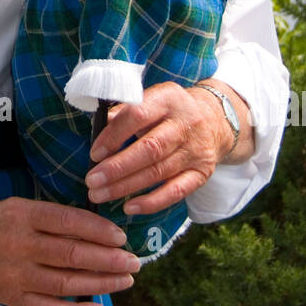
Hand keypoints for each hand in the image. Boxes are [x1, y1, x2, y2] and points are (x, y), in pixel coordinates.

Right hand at [0, 196, 140, 305]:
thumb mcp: (16, 207)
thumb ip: (49, 220)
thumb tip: (92, 232)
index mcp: (23, 215)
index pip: (70, 222)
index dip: (99, 230)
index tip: (120, 237)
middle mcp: (20, 244)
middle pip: (73, 254)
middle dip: (109, 259)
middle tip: (133, 262)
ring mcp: (14, 274)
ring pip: (66, 282)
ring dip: (100, 283)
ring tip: (124, 281)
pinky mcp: (10, 296)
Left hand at [83, 80, 252, 216]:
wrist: (213, 120)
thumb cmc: (168, 112)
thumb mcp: (150, 100)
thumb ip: (123, 114)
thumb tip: (97, 134)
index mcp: (168, 98)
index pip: (138, 115)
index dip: (114, 136)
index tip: (94, 154)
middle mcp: (185, 123)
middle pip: (150, 148)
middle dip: (117, 168)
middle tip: (92, 181)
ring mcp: (196, 149)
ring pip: (159, 172)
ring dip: (126, 187)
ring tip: (101, 195)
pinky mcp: (202, 172)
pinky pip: (176, 191)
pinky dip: (152, 202)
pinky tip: (130, 207)